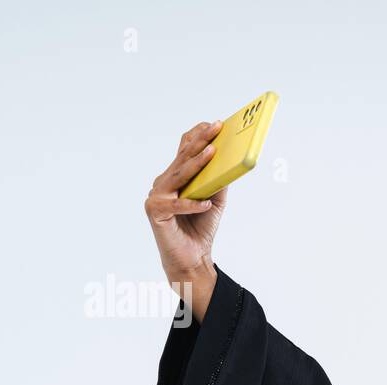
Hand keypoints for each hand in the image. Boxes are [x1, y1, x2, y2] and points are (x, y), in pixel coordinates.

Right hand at [144, 120, 227, 319]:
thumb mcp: (215, 200)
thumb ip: (219, 181)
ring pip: (178, 176)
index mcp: (175, 177)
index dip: (197, 136)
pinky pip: (176, 205)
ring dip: (195, 164)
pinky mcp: (155, 213)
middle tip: (215, 127)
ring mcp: (157, 196)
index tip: (214, 124)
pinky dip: (192, 205)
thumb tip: (230, 160)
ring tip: (212, 152)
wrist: (191, 258)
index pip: (183, 150)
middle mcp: (163, 183)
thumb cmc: (200, 228)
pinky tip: (206, 204)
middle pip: (182, 159)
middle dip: (200, 141)